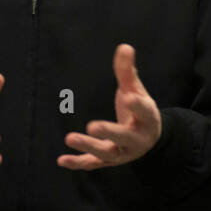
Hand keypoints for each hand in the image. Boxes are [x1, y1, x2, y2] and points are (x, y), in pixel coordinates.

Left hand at [59, 44, 161, 170]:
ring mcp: (122, 152)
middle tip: (92, 126)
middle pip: (123, 136)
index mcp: (147, 118)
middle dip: (109, 132)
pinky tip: (61, 160)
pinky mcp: (109, 161)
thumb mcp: (136, 90)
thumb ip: (128, 71)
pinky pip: (93, 163)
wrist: (149, 139)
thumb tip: (124, 46)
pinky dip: (78, 163)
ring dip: (88, 146)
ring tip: (69, 138)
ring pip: (106, 152)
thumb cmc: (139, 109)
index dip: (137, 105)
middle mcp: (136, 138)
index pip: (144, 111)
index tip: (128, 98)